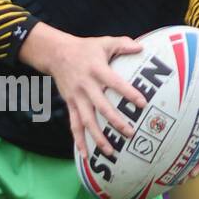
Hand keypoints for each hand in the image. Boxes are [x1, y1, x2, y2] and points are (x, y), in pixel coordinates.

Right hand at [18, 23, 147, 157]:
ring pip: (87, 121)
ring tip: (110, 151)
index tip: (142, 103)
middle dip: (116, 121)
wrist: (56, 54)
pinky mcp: (70, 104)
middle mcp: (86, 86)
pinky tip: (85, 156)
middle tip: (130, 133)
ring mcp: (76, 97)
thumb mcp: (104, 42)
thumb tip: (142, 48)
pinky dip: (78, 141)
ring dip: (98, 137)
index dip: (128, 92)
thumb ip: (123, 44)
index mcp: (96, 70)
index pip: (114, 82)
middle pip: (101, 107)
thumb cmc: (85, 48)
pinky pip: (74, 125)